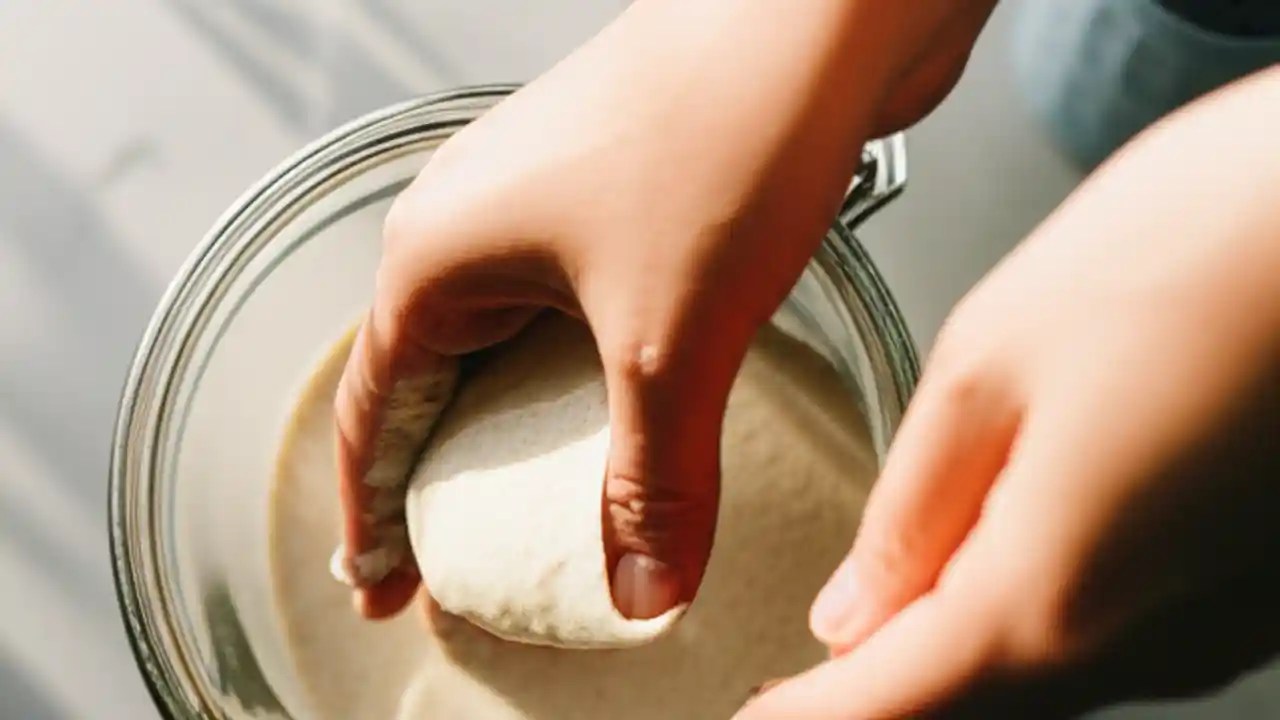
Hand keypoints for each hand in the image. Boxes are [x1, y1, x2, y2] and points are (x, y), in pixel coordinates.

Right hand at [332, 0, 992, 621]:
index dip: (376, 513)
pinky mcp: (617, 198)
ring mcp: (546, 203)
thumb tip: (641, 591)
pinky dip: (580, 386)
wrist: (819, 15)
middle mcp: (476, 222)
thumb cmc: (722, 131)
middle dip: (441, 483)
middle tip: (453, 570)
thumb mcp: (672, 341)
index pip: (375, 412)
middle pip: (431, 383)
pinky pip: (573, 316)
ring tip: (531, 517)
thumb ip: (652, 479)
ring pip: (507, 349)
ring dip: (515, 435)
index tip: (384, 584)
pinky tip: (616, 425)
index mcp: (440, 254)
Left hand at [739, 67, 1279, 718]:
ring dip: (954, 651)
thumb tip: (856, 605)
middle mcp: (1146, 627)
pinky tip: (1004, 562)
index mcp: (1051, 586)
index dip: (805, 718)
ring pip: (1047, 667)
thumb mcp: (991, 365)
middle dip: (877, 689)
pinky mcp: (1250, 566)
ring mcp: (1215, 606)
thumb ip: (911, 508)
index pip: (888, 700)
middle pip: (970, 696)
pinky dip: (1037, 609)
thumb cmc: (1203, 246)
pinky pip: (1119, 625)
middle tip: (801, 679)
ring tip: (885, 619)